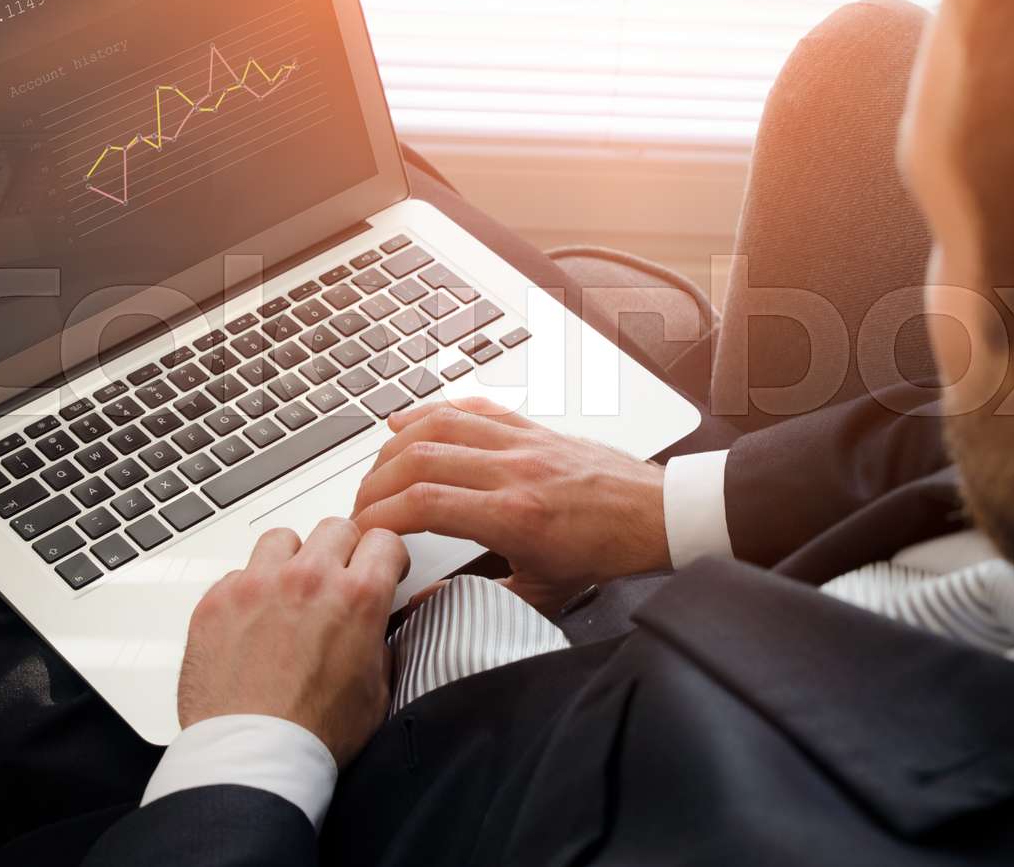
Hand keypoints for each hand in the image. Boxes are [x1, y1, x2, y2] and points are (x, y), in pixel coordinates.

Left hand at [177, 518, 408, 765]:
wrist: (251, 758)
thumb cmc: (312, 735)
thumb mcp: (377, 690)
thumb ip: (382, 642)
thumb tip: (382, 623)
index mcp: (357, 597)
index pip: (384, 539)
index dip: (386, 556)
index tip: (380, 568)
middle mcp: (307, 580)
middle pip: (335, 527)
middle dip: (343, 550)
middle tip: (337, 579)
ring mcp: (257, 585)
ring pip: (282, 539)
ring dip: (292, 560)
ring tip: (290, 593)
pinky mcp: (217, 602)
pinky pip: (238, 574)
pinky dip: (249, 591)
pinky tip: (253, 622)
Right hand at [351, 397, 667, 610]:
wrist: (654, 516)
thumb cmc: (604, 554)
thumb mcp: (539, 594)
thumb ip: (477, 599)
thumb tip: (423, 605)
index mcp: (513, 515)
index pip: (423, 503)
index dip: (378, 517)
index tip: (360, 533)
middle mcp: (513, 469)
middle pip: (418, 458)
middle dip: (374, 483)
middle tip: (360, 508)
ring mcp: (521, 442)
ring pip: (439, 425)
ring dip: (395, 445)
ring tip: (375, 470)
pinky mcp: (531, 427)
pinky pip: (473, 408)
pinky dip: (434, 411)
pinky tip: (408, 421)